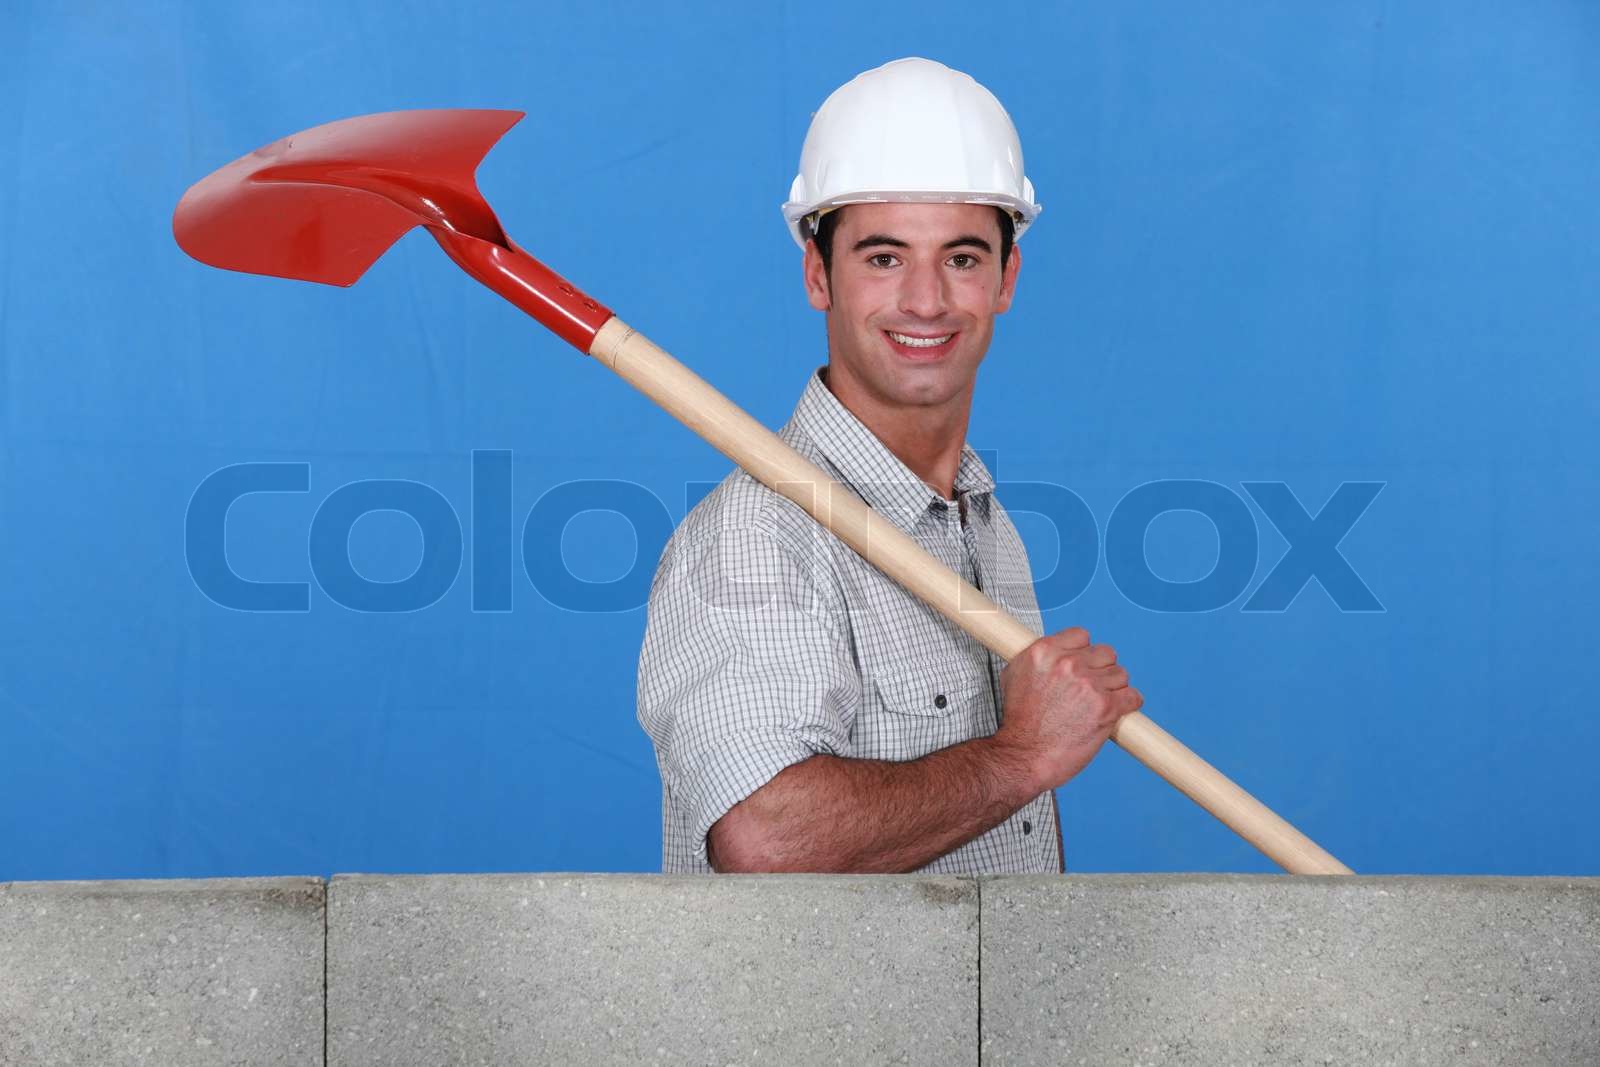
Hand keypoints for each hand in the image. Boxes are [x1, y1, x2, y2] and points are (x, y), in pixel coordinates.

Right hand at [993, 627, 1143, 791]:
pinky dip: (1128, 704)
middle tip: (1090, 689)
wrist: (1024, 755)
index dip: (1082, 653)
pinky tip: (1117, 712)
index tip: (1080, 667)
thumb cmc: (1018, 722)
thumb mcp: (1013, 675)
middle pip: (1105, 653)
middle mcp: (1068, 663)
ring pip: (1121, 675)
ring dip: (1114, 689)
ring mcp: (1089, 684)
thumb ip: (1037, 658)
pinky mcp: (1106, 707)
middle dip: (1100, 670)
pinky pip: (1133, 696)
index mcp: (1045, 651)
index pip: (1081, 635)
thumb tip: (1055, 652)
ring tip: (1098, 705)